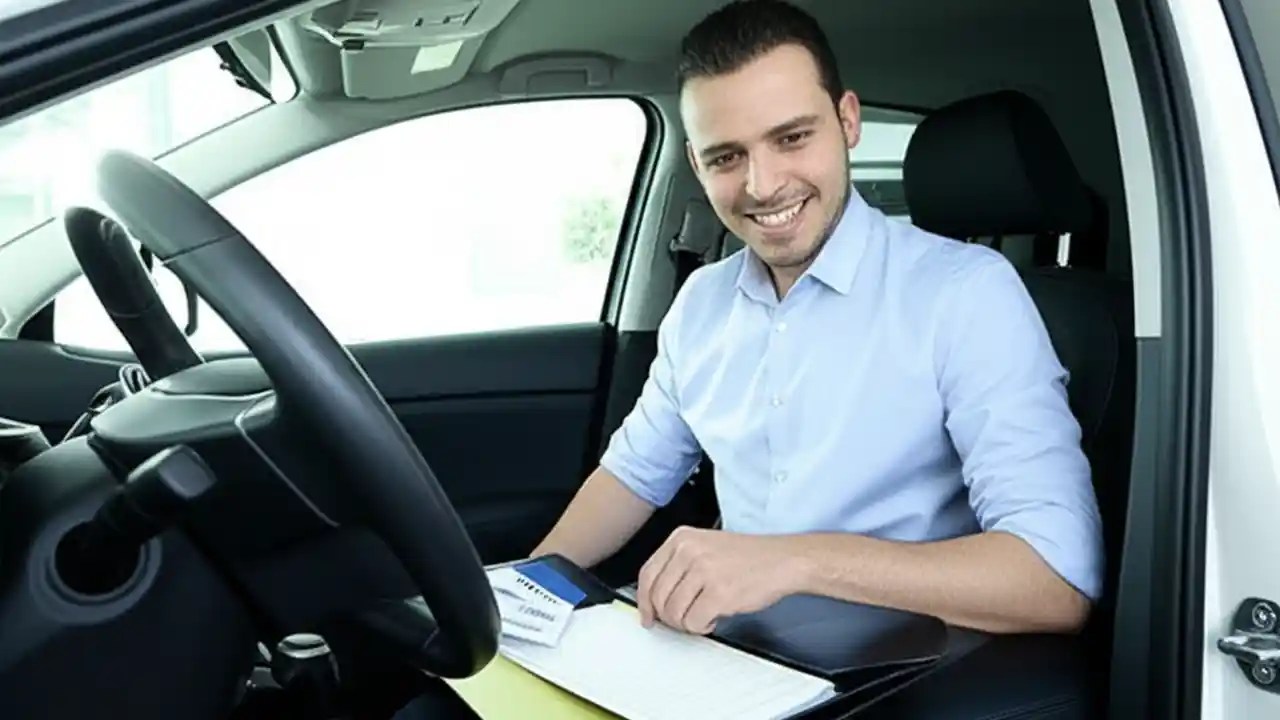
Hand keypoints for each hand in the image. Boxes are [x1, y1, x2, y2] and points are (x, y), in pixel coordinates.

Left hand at [636, 526, 801, 634]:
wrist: (783, 560)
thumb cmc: (748, 557)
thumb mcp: (705, 546)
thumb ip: (678, 566)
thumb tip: (654, 599)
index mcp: (682, 538)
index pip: (647, 574)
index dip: (644, 601)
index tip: (647, 616)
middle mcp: (689, 551)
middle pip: (658, 597)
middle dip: (668, 617)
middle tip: (683, 619)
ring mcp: (703, 571)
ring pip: (674, 613)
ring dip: (687, 623)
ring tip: (703, 615)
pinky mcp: (719, 594)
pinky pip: (694, 623)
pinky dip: (703, 627)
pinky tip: (715, 617)